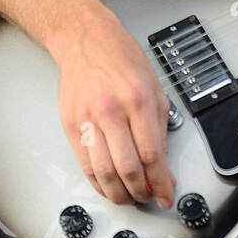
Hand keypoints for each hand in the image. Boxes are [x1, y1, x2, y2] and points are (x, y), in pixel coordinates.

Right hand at [53, 6, 176, 207]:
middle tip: (148, 197)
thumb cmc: (121, 58)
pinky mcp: (71, 125)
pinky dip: (98, 182)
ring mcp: (88, 119)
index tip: (166, 194)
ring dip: (119, 194)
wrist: (86, 40)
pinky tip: (109, 186)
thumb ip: (160, 126)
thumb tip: (162, 163)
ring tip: (130, 196)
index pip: (152, 154)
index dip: (161, 182)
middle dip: (141, 192)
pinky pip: (85, 165)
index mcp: (138, 99)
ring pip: (104, 173)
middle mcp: (112, 110)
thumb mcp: (154, 86)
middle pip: (128, 168)